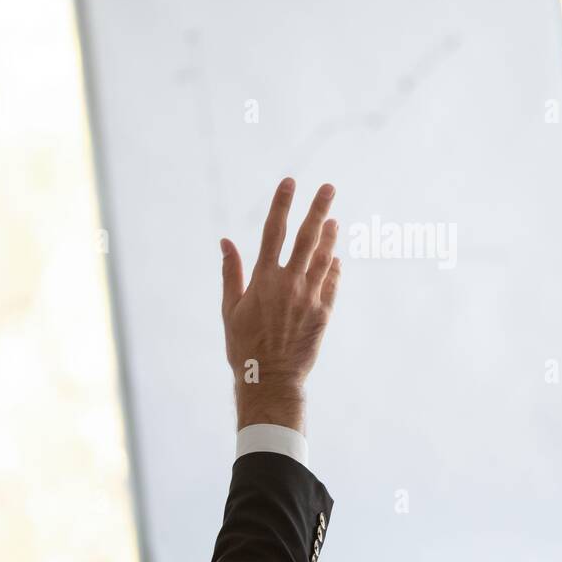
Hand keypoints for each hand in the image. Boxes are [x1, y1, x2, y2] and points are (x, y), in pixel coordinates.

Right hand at [220, 178, 341, 432]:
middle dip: (318, 208)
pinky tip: (335, 258)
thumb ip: (231, 272)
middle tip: (329, 187)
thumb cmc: (243, 345)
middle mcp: (289, 282)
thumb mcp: (229, 308)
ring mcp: (310, 297)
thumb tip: (226, 241)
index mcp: (264, 278)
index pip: (274, 231)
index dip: (282, 204)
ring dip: (330, 235)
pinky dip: (334, 268)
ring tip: (333, 219)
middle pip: (307, 236)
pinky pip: (332, 282)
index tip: (290, 182)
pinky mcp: (324, 313)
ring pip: (324, 257)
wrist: (270, 378)